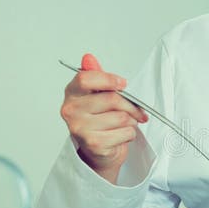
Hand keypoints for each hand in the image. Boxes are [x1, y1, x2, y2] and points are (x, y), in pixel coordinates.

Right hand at [60, 52, 147, 182]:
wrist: (97, 149)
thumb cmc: (99, 118)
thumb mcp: (97, 94)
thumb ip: (96, 76)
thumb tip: (88, 58)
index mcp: (72, 93)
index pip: (86, 78)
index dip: (109, 79)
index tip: (123, 84)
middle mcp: (71, 110)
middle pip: (112, 99)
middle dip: (131, 106)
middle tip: (137, 111)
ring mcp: (80, 128)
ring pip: (121, 117)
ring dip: (131, 121)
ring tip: (125, 124)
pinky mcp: (93, 144)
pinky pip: (125, 133)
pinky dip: (130, 134)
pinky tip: (120, 135)